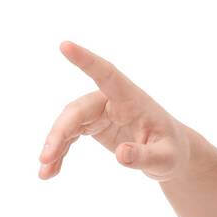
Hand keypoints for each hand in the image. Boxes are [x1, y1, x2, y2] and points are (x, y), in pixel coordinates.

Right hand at [39, 40, 193, 181]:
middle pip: (78, 110)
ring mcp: (99, 112)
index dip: (86, 60)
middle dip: (60, 133)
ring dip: (55, 146)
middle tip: (45, 157)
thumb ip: (146, 157)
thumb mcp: (166, 159)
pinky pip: (71, 136)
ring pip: (69, 123)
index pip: (107, 74)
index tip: (65, 45)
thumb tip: (121, 155)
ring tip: (45, 171)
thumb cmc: (171, 151)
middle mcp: (111, 100)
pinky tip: (51, 170)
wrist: (170, 155)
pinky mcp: (93, 125)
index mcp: (131, 99)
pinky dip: (61, 152)